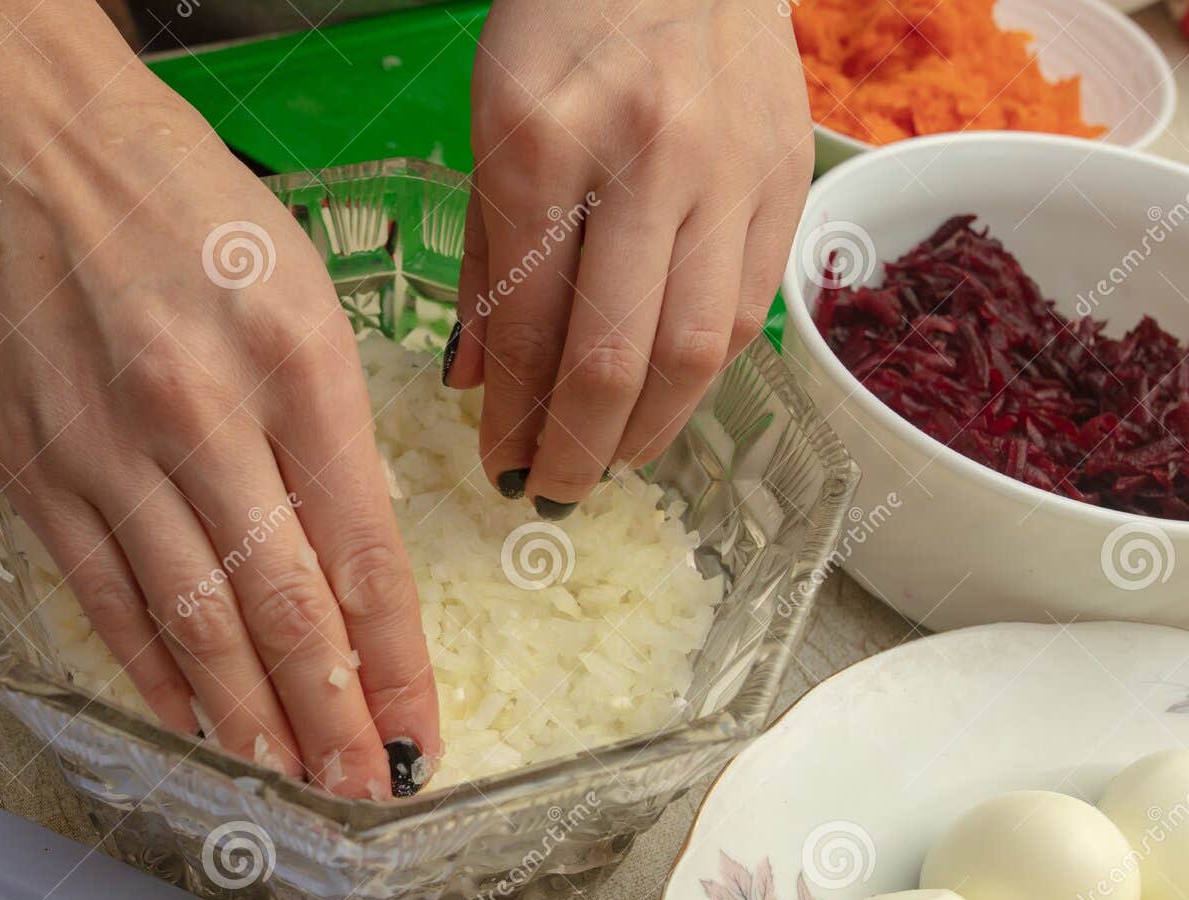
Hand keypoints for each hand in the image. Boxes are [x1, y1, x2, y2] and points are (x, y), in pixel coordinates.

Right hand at [0, 2, 439, 798]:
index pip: (363, 551)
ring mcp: (107, 449)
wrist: (25, 138)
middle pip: (281, 606)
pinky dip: (152, 670)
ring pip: (191, 620)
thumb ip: (331, 429)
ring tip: (288, 787)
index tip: (418, 730)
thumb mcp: (301, 293)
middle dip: (330, 718)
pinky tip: (190, 722)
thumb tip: (351, 562)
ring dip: (247, 718)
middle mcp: (202, 415)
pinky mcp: (34, 468)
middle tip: (363, 793)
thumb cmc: (180, 204)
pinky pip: (104, 597)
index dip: (394, 660)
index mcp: (295, 362)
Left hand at [446, 0, 812, 513]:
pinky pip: (744, 313)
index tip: (497, 467)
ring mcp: (728, 170)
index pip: (527, 326)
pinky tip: (662, 403)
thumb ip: (486, 259)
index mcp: (544, 142)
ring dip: (645, 431)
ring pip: (693, 352)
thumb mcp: (491, 124)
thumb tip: (475, 384)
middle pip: (614, 359)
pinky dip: (698, 380)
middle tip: (550, 493)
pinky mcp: (784, 179)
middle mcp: (646, 158)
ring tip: (606, 460)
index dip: (510, 418)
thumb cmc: (565, 26)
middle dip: (576, 451)